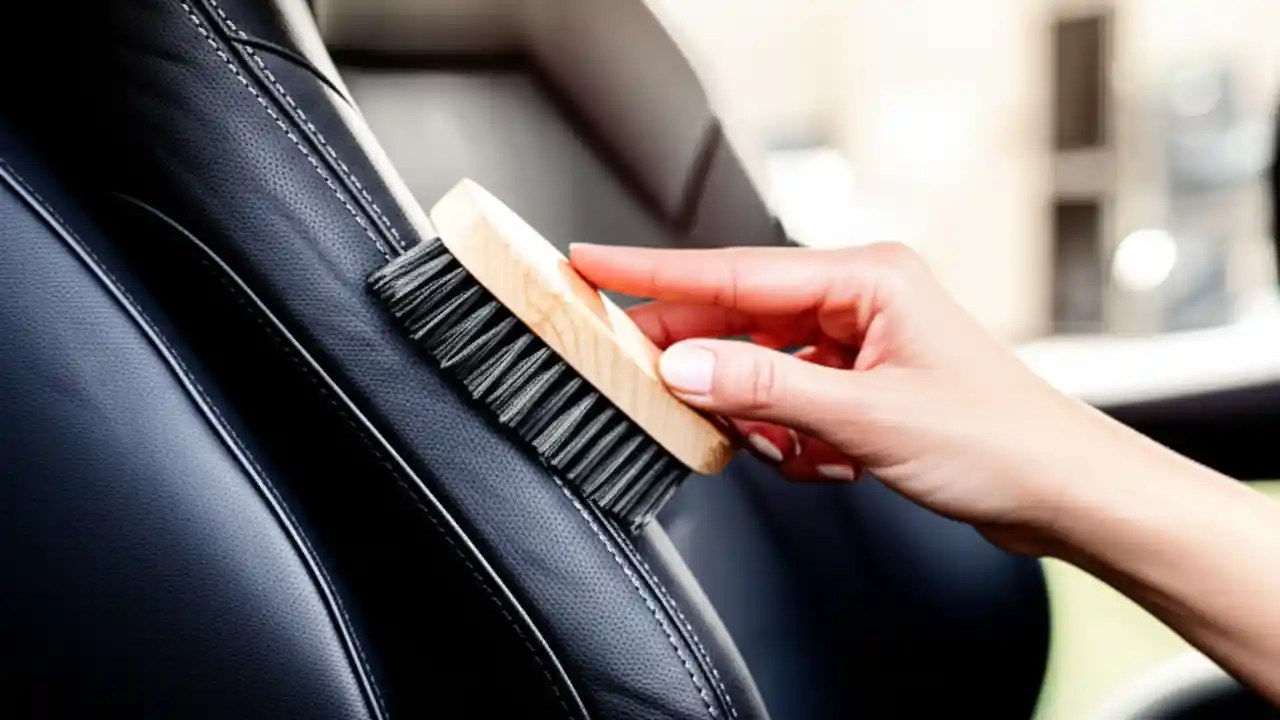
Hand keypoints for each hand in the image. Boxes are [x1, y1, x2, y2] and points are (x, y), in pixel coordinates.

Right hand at [571, 242, 1116, 552]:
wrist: (1059, 491)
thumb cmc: (995, 439)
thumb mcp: (866, 417)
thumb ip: (764, 388)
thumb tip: (685, 367)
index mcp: (867, 278)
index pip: (736, 270)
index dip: (654, 272)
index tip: (592, 264)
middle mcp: (860, 300)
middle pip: (742, 319)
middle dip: (706, 363)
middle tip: (647, 381)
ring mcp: (861, 343)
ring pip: (764, 370)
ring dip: (765, 417)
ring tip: (799, 449)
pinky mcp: (862, 384)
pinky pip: (792, 402)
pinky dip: (794, 437)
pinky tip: (828, 461)